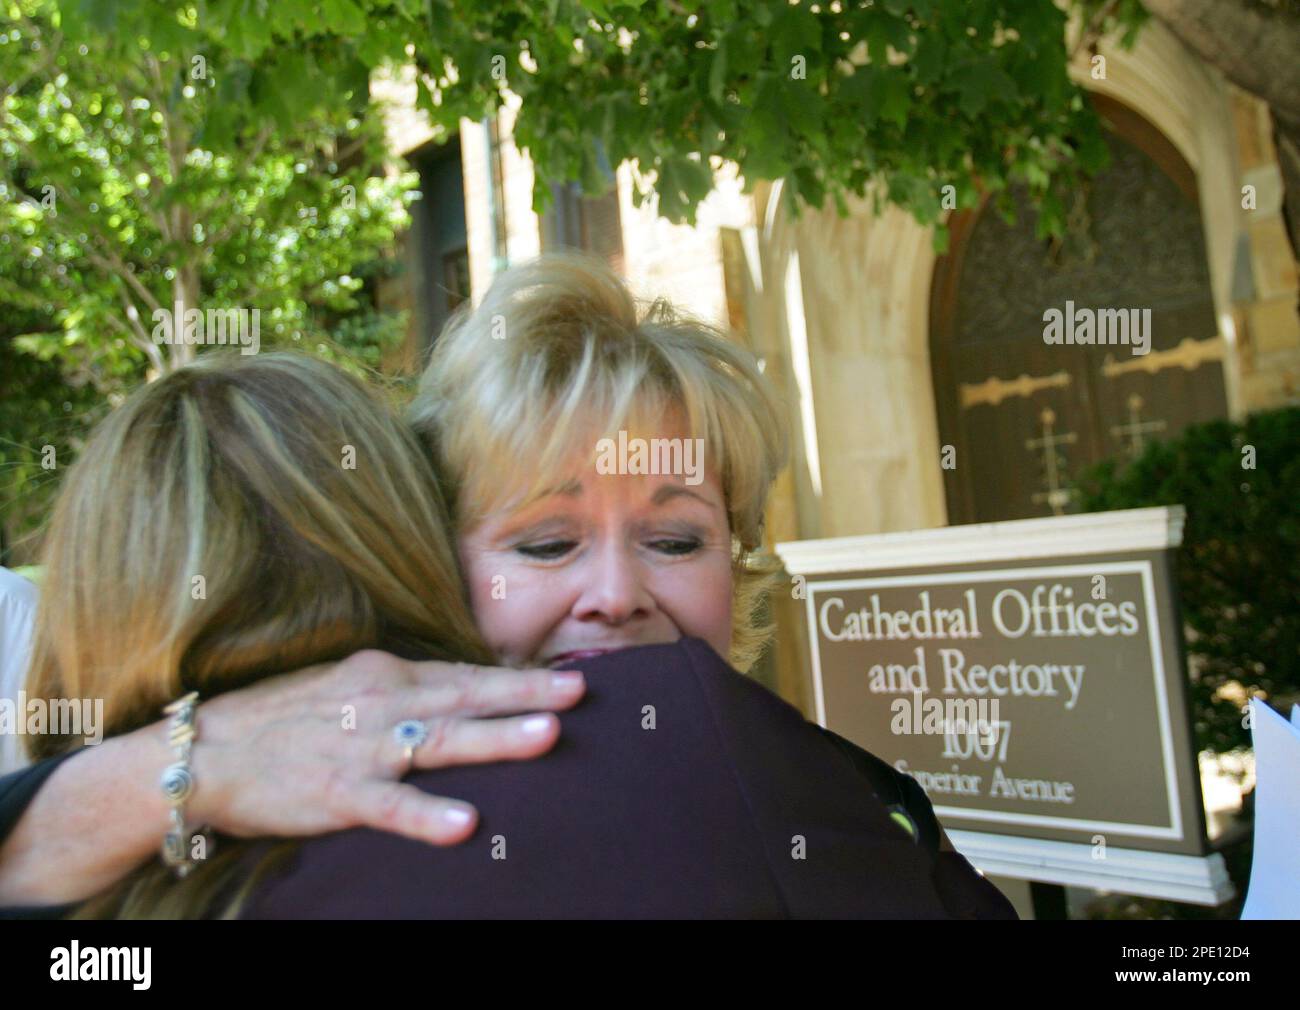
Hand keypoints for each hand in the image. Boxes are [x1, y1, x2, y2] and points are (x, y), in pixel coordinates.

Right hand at [187, 650, 584, 845]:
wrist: (204, 752)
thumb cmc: (281, 718)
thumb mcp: (346, 684)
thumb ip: (402, 689)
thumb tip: (458, 690)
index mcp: (385, 674)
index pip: (462, 675)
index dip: (514, 678)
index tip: (564, 678)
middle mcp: (381, 703)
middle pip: (465, 696)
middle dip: (525, 695)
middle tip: (578, 691)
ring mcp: (362, 748)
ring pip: (440, 741)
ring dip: (495, 739)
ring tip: (546, 737)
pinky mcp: (337, 793)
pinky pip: (390, 806)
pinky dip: (427, 814)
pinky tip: (464, 823)